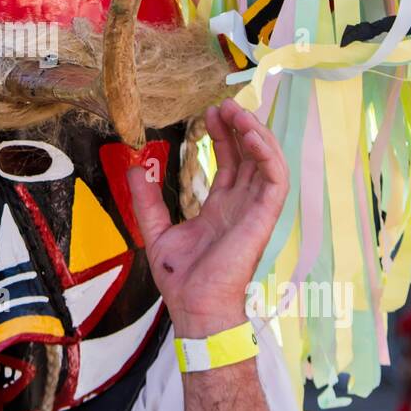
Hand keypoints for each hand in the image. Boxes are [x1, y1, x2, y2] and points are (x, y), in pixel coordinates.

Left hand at [128, 99, 288, 337]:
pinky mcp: (264, 217)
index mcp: (221, 208)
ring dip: (257, 133)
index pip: (230, 163)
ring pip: (268, 162)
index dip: (223, 137)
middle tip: (223, 105)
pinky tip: (251, 135)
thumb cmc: (180, 279)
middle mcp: (241, 206)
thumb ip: (146, 198)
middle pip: (250, 156)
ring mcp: (255, 210)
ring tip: (238, 113)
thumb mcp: (155, 229)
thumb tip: (134, 166)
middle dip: (240, 127)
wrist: (193, 305)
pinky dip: (269, 154)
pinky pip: (276, 179)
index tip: (209, 115)